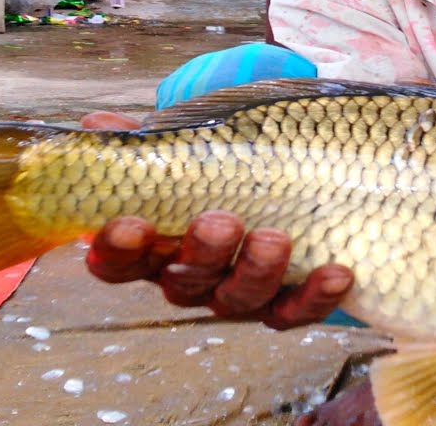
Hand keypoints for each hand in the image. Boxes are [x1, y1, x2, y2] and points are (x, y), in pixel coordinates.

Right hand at [81, 111, 354, 327]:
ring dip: (257, 272)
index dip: (118, 250)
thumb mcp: (188, 146)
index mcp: (157, 245)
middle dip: (202, 254)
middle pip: (186, 283)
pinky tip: (337, 273)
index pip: (120, 261)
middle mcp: (194, 276)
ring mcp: (240, 293)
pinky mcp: (288, 303)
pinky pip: (298, 311)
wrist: (291, 180)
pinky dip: (316, 296)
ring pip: (240, 299)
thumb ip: (150, 139)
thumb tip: (98, 123)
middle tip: (220, 222)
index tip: (131, 225)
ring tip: (275, 239)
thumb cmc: (223, 168)